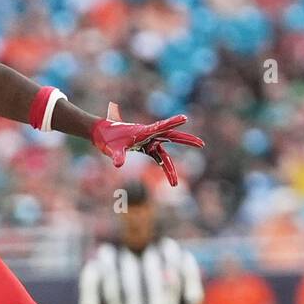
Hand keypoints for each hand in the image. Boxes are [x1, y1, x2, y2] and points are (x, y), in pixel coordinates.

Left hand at [90, 102, 204, 186]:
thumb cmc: (108, 139)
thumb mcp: (112, 149)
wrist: (102, 134)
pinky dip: (163, 168)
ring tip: (174, 185)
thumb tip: (118, 165)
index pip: (161, 127)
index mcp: (144, 132)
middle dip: (186, 141)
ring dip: (170, 169)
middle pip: (171, 138)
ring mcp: (148, 142)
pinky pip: (158, 159)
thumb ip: (118, 156)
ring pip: (165, 155)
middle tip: (201, 144)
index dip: (173, 123)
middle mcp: (149, 136)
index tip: (185, 118)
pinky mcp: (146, 148)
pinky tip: (170, 180)